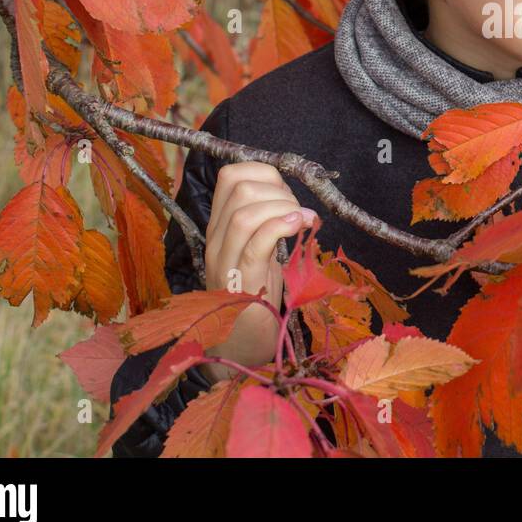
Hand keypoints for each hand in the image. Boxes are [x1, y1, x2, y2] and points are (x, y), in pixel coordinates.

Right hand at [196, 161, 317, 382]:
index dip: (265, 174)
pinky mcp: (243, 286)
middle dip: (278, 190)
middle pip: (238, 189)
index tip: (288, 195)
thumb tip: (291, 197)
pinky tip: (299, 225)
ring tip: (305, 220)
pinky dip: (279, 227)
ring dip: (283, 207)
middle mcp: (217, 241)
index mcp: (220, 229)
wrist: (240, 347)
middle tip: (299, 212)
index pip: (231, 177)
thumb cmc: (256, 297)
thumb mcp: (260, 252)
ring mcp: (226, 263)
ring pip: (244, 214)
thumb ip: (266, 223)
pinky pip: (254, 246)